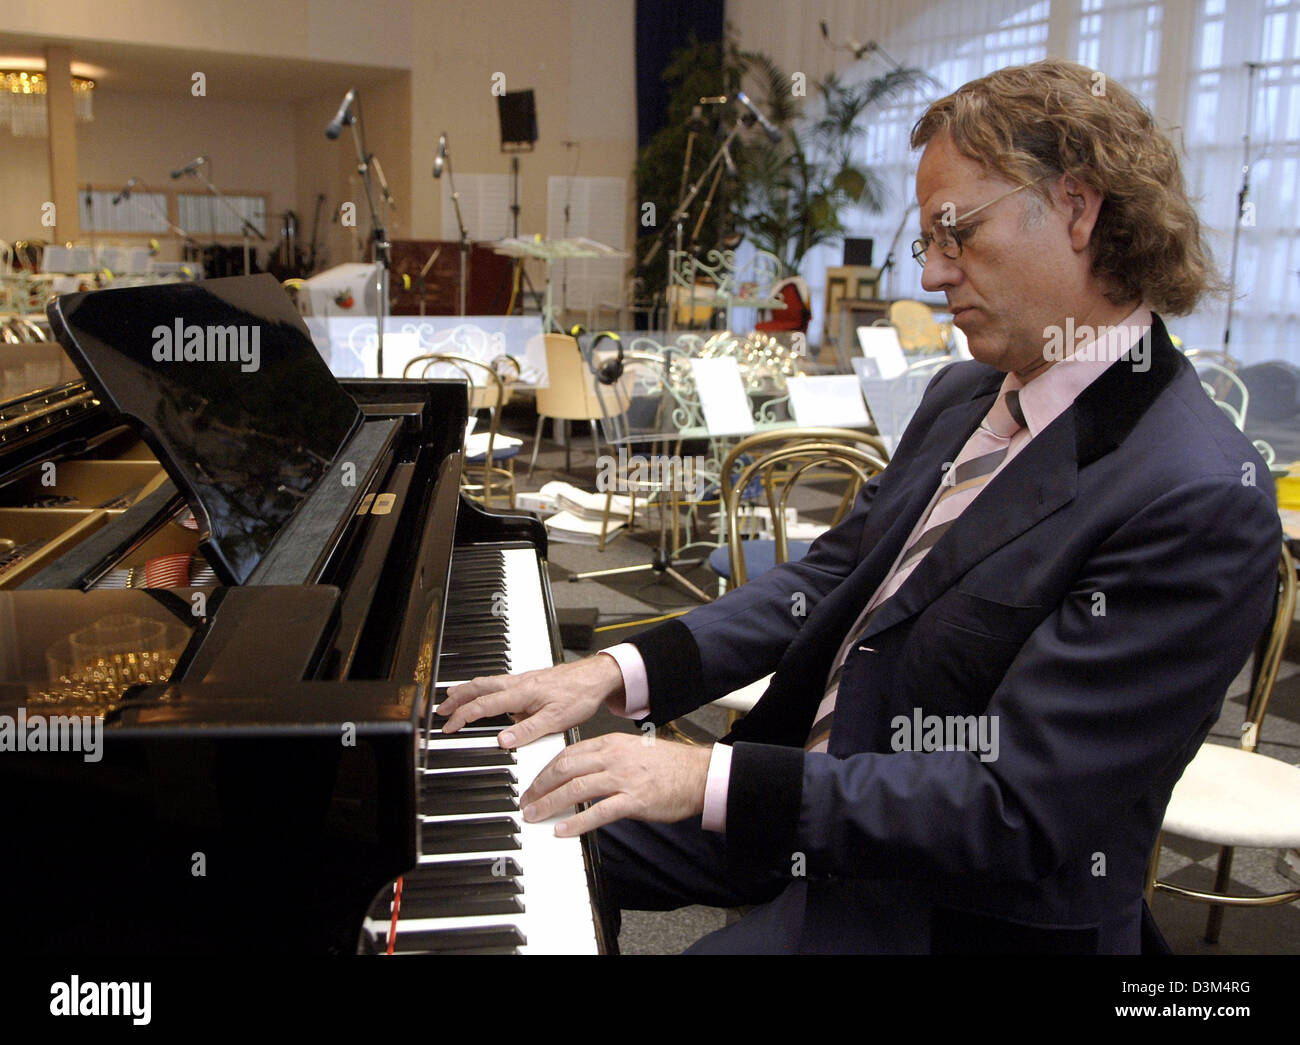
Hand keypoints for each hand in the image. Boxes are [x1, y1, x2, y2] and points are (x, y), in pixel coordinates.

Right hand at [438, 654, 624, 746]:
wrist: (597, 676)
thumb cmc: (580, 695)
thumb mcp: (556, 719)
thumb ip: (528, 730)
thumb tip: (503, 740)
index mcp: (521, 693)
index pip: (483, 705)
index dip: (463, 716)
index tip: (449, 726)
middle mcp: (518, 683)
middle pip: (478, 687)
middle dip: (456, 698)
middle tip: (440, 709)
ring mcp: (523, 680)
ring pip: (487, 682)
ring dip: (467, 690)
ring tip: (452, 697)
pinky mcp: (530, 680)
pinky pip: (498, 681)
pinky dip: (483, 687)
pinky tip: (485, 693)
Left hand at [520, 732, 712, 836]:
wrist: (699, 774)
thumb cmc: (669, 766)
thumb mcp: (631, 752)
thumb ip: (606, 759)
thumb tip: (579, 774)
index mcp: (611, 743)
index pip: (568, 753)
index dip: (545, 770)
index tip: (533, 783)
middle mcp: (613, 757)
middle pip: (565, 769)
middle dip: (540, 786)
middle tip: (526, 801)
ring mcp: (623, 778)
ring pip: (576, 788)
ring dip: (550, 803)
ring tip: (534, 815)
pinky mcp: (634, 800)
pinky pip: (599, 811)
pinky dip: (577, 822)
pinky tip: (562, 830)